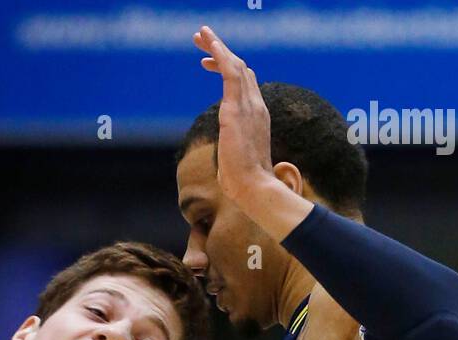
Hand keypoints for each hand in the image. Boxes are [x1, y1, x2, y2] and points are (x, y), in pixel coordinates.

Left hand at [193, 25, 273, 209]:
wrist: (254, 187)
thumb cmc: (245, 183)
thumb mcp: (236, 160)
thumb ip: (232, 153)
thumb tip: (226, 165)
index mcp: (257, 115)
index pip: (243, 82)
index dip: (226, 67)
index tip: (207, 63)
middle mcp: (255, 105)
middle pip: (239, 67)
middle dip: (219, 51)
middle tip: (200, 38)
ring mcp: (248, 105)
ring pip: (234, 65)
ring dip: (216, 47)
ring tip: (200, 34)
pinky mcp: (236, 109)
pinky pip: (230, 73)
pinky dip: (221, 55)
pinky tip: (210, 44)